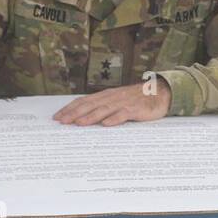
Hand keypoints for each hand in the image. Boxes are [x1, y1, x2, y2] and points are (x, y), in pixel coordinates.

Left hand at [53, 80, 171, 126]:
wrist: (160, 93)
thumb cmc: (136, 100)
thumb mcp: (116, 102)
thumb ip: (102, 108)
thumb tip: (82, 119)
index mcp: (105, 96)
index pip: (83, 101)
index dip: (70, 109)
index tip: (57, 117)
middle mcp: (112, 97)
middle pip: (90, 105)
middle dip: (74, 113)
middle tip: (61, 121)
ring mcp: (124, 102)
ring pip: (104, 109)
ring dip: (90, 116)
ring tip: (79, 123)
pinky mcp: (136, 109)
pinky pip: (124, 114)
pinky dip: (115, 118)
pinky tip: (106, 124)